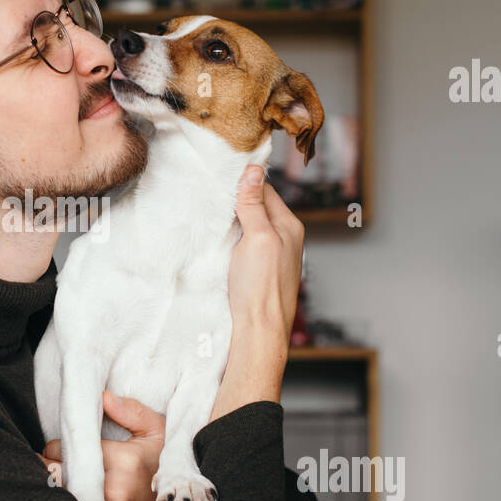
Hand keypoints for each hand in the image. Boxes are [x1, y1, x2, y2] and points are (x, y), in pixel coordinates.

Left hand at [39, 391, 165, 500]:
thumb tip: (104, 398)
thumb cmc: (165, 467)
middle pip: (56, 474)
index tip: (64, 447)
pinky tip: (72, 497)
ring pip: (60, 496)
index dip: (57, 447)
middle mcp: (113, 489)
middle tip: (56, 462)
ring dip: (56, 486)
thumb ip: (132, 412)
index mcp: (124, 461)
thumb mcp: (158, 433)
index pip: (63, 449)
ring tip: (62, 478)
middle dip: (51, 467)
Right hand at [229, 166, 303, 339]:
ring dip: (232, 222)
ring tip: (212, 219)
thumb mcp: (257, 237)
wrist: (258, 330)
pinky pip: (244, 245)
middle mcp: (283, 238)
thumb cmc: (261, 286)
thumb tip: (254, 170)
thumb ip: (254, 205)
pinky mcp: (258, 270)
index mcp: (289, 225)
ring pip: (249, 226)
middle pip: (257, 207)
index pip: (265, 190)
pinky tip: (217, 243)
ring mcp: (271, 255)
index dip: (244, 183)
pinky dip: (231, 240)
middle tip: (211, 198)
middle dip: (236, 202)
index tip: (220, 180)